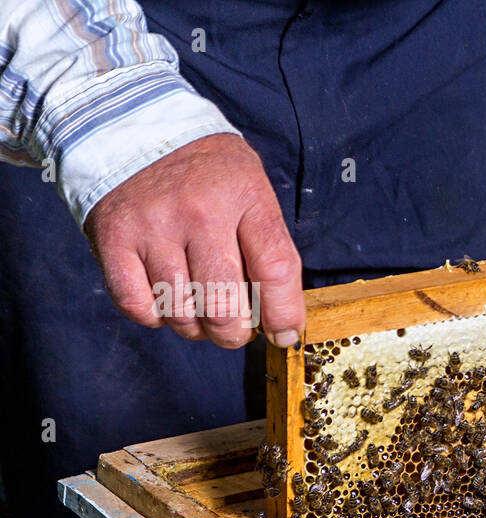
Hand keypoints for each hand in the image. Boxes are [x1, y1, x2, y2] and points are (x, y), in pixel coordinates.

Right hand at [86, 133, 303, 347]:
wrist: (135, 126)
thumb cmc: (208, 173)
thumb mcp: (252, 191)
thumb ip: (270, 250)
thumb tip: (281, 321)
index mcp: (245, 197)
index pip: (275, 270)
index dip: (283, 315)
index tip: (283, 334)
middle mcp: (199, 212)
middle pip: (223, 304)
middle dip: (234, 333)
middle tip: (234, 328)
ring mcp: (152, 226)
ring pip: (180, 312)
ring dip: (195, 328)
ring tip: (200, 312)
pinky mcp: (113, 238)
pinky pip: (137, 305)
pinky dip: (155, 317)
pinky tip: (166, 300)